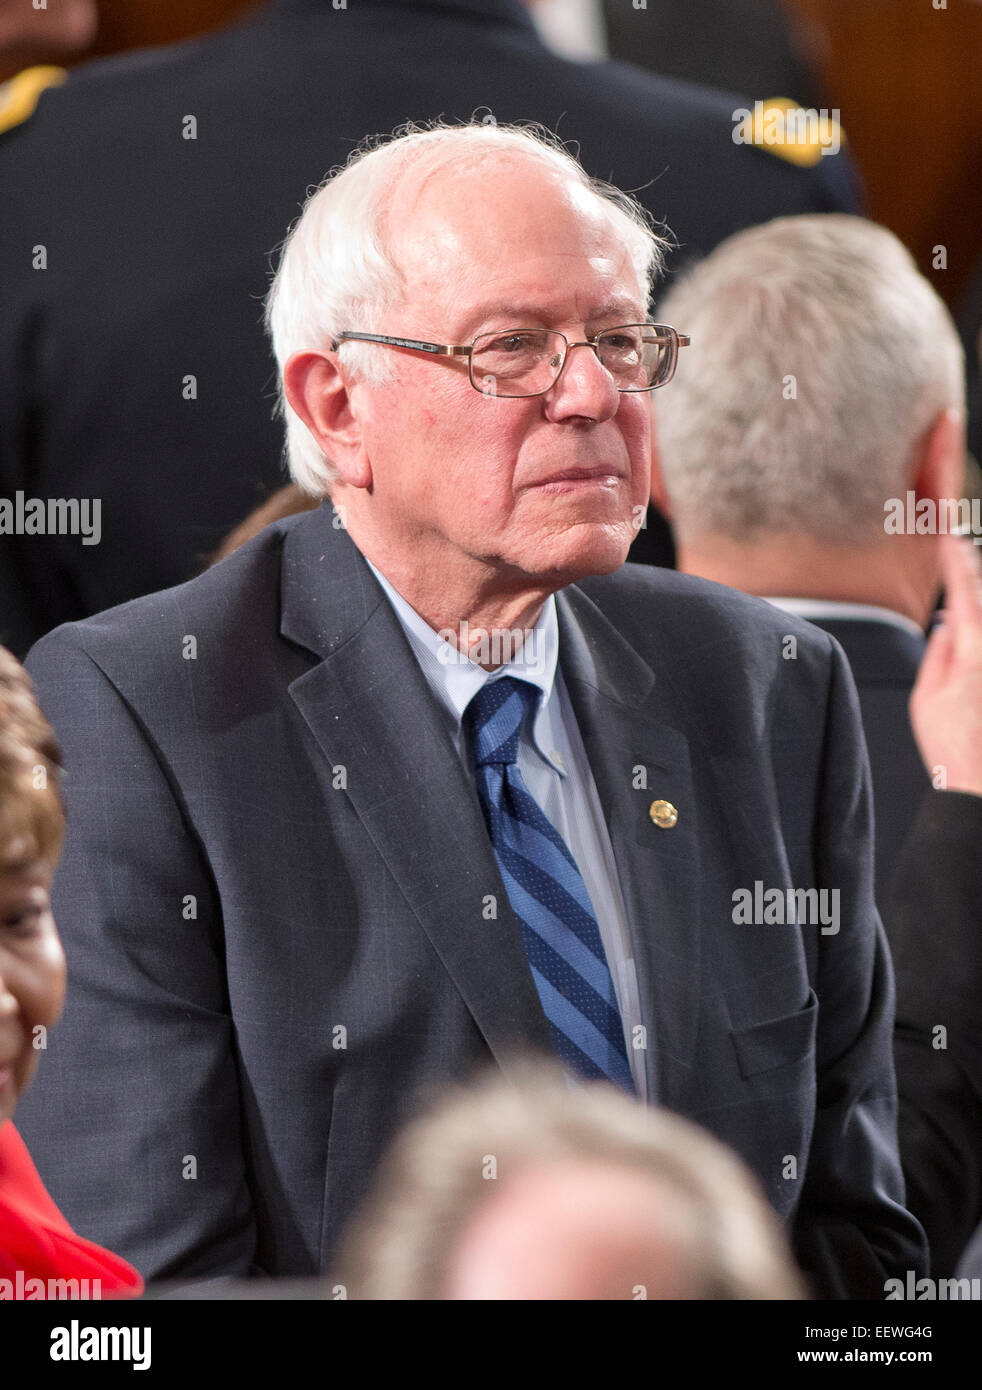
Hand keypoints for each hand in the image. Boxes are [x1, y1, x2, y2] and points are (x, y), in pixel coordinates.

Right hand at [910, 533, 981, 795]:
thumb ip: (938, 653)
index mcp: (973, 652)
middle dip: (972, 574)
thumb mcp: (925, 697)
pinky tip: (966, 625)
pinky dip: (976, 630)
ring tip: (967, 581)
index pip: (966, 593)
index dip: (955, 563)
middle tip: (960, 552)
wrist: (978, 780)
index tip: (949, 541)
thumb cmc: (952, 746)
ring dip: (977, 604)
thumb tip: (947, 625)